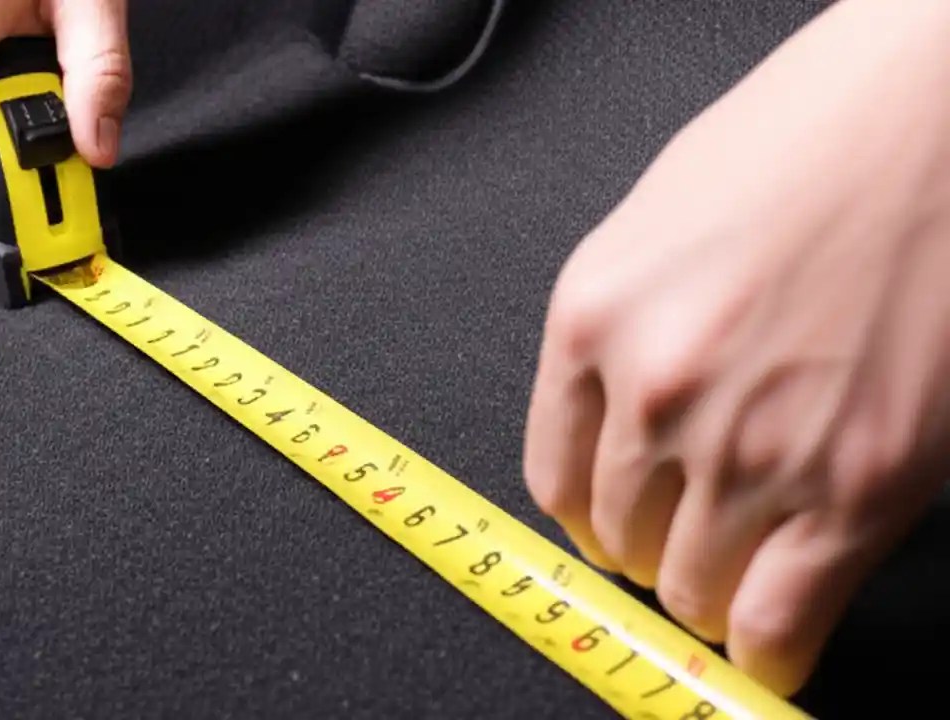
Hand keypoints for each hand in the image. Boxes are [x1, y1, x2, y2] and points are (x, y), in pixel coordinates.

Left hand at [523, 0, 949, 696]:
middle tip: (685, 537)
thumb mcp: (657, 230)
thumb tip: (610, 432)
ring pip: (690, 586)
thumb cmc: (805, 143)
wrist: (930, 110)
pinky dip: (761, 652)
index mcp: (592, 320)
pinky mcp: (855, 485)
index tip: (609, 532)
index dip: (588, 520)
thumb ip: (619, 340)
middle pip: (622, 537)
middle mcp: (658, 390)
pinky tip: (761, 648)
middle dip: (651, 547)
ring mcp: (752, 446)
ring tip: (734, 567)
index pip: (555, 479)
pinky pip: (774, 622)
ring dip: (705, 590)